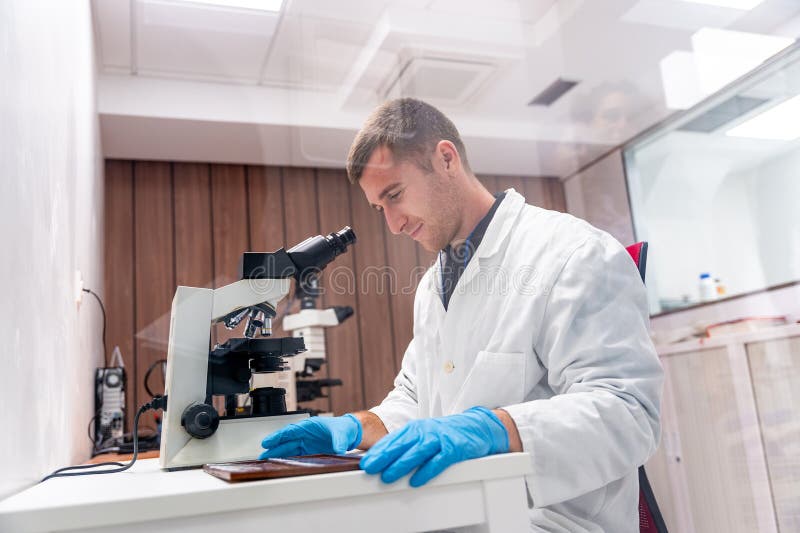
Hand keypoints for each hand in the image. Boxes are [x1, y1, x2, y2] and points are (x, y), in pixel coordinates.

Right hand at [259, 414, 362, 459]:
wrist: (349, 433)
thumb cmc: (343, 428)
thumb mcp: (341, 434)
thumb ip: (338, 442)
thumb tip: (338, 449)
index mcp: (309, 426)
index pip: (290, 431)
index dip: (277, 437)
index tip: (267, 442)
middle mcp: (305, 435)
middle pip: (286, 442)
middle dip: (274, 449)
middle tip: (262, 457)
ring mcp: (306, 443)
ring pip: (289, 449)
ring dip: (279, 455)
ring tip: (267, 462)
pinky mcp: (310, 451)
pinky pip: (296, 455)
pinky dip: (288, 460)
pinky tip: (281, 465)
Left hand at [359, 406, 508, 486]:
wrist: (476, 427)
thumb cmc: (446, 434)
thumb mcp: (423, 435)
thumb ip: (406, 445)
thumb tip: (383, 459)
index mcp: (415, 428)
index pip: (393, 440)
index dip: (378, 451)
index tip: (365, 462)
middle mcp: (425, 431)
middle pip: (401, 445)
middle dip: (383, 457)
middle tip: (369, 468)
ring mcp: (439, 439)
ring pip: (417, 452)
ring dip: (400, 465)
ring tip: (387, 477)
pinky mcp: (453, 448)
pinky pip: (437, 461)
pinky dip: (426, 471)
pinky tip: (416, 480)